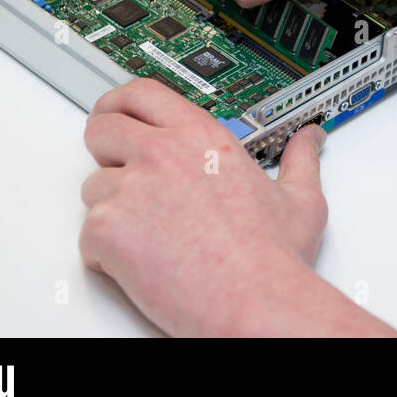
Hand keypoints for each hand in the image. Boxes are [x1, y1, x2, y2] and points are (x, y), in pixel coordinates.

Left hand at [80, 78, 396, 336]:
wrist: (254, 302)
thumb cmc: (273, 259)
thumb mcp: (299, 198)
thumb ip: (299, 160)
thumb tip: (309, 142)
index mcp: (203, 136)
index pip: (142, 94)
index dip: (123, 103)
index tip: (119, 112)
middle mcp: (162, 152)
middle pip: (102, 128)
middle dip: (105, 148)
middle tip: (119, 169)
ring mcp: (131, 189)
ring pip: (93, 187)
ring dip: (112, 208)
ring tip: (149, 236)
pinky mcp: (108, 229)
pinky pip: (88, 234)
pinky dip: (106, 253)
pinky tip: (142, 264)